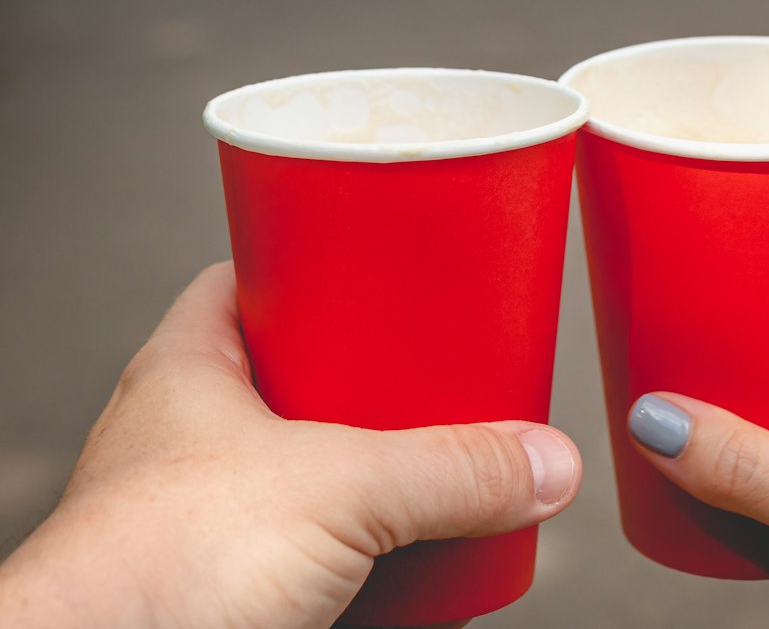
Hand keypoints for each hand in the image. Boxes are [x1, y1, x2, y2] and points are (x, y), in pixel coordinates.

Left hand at [0, 264, 580, 628]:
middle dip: (369, 380)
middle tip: (435, 367)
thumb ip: (447, 470)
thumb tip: (541, 460)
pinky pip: (301, 547)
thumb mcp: (334, 489)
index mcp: (189, 364)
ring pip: (300, 467)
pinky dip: (351, 548)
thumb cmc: (151, 569)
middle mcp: (186, 432)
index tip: (388, 258)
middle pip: (296, 375)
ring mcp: (199, 511)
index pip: (259, 275)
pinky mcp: (219, 586)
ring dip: (363, 470)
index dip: (325, 261)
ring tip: (432, 460)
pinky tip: (396, 554)